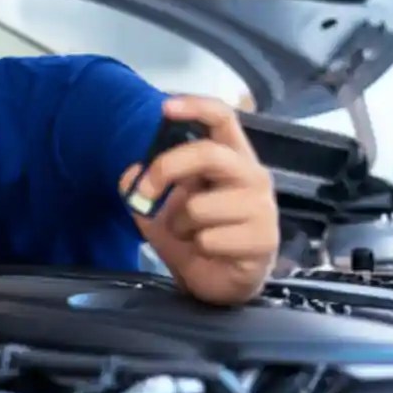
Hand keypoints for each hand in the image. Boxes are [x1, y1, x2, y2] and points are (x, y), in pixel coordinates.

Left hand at [119, 95, 278, 305]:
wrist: (219, 286)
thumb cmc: (196, 240)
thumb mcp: (159, 214)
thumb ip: (144, 191)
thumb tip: (129, 175)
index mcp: (231, 160)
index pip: (223, 119)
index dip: (196, 107)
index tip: (165, 107)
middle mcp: (252, 176)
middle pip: (208, 154)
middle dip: (166, 170)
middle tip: (144, 194)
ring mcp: (262, 208)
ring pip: (200, 205)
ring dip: (182, 226)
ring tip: (193, 237)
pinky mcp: (263, 240)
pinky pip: (210, 238)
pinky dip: (198, 249)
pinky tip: (211, 254)